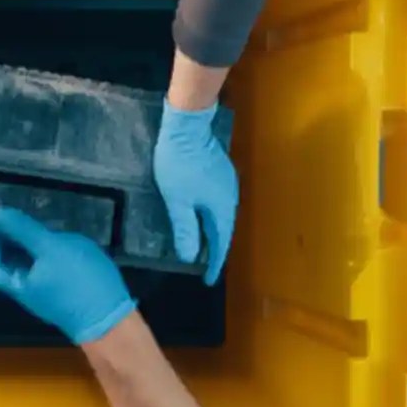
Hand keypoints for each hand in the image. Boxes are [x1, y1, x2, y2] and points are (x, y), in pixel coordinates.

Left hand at [0, 207, 135, 343]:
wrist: (112, 320)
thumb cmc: (79, 281)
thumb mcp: (51, 248)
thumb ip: (23, 231)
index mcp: (18, 283)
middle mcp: (28, 291)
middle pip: (7, 266)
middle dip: (5, 242)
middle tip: (10, 219)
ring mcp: (47, 295)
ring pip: (27, 269)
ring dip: (24, 247)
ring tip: (31, 226)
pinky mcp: (65, 294)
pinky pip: (45, 271)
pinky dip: (42, 255)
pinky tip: (54, 242)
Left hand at [153, 99, 237, 285]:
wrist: (187, 127)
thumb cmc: (178, 165)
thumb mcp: (176, 200)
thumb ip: (185, 228)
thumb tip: (190, 256)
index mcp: (221, 208)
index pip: (220, 242)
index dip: (214, 263)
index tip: (207, 280)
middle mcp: (230, 198)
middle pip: (224, 230)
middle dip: (216, 250)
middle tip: (206, 266)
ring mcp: (228, 183)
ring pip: (222, 216)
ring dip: (214, 232)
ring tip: (205, 247)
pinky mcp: (221, 173)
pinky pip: (220, 203)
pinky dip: (212, 217)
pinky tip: (203, 218)